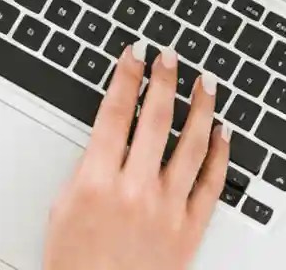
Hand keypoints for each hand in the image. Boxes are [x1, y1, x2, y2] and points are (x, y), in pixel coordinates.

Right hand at [44, 41, 230, 269]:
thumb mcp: (62, 213)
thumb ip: (85, 173)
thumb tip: (105, 144)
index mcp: (96, 182)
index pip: (114, 114)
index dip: (125, 78)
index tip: (133, 55)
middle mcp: (135, 191)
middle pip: (155, 120)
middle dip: (164, 81)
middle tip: (171, 57)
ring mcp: (167, 209)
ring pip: (191, 145)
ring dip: (200, 108)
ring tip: (206, 84)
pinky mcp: (190, 230)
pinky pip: (212, 184)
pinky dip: (220, 155)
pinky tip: (223, 134)